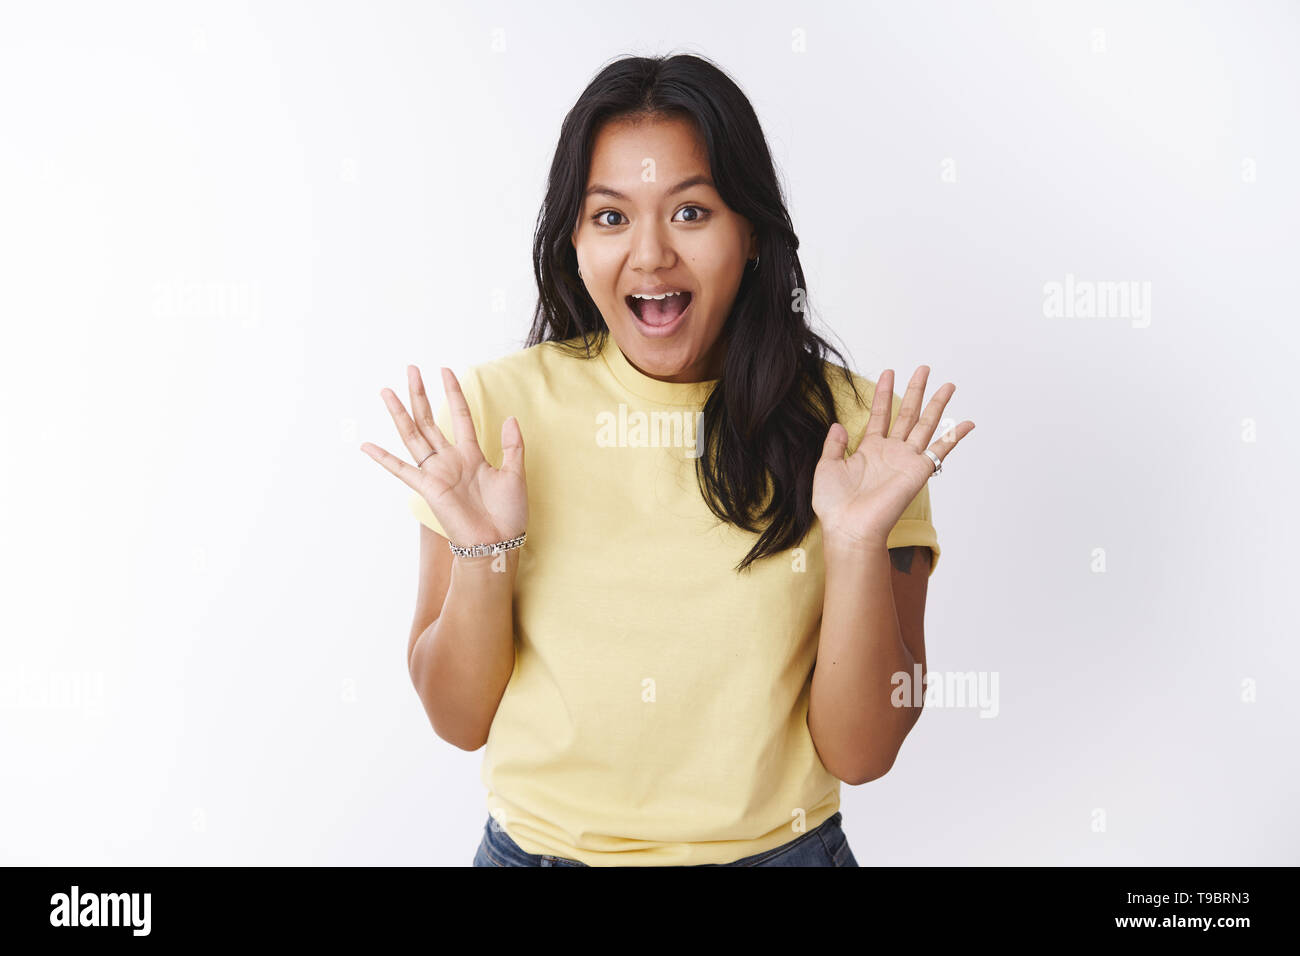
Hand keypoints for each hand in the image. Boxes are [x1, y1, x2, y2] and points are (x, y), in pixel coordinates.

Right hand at [361, 365, 526, 546]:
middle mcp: (450, 460)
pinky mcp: (428, 488)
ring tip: (387, 392)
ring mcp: (437, 473)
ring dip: (400, 413)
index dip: (453, 393)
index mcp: (472, 454)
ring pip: (414, 436)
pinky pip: (402, 471)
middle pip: (430, 420)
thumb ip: (512, 446)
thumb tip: (511, 417)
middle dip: (420, 394)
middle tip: (410, 368)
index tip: (445, 370)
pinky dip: (384, 459)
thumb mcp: (516, 473)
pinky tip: (367, 445)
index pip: (460, 415)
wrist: (499, 542)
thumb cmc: (509, 513)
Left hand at [812, 366, 973, 548]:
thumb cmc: (835, 504)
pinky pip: (941, 449)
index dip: (884, 393)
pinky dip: (955, 435)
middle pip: (907, 414)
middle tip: (924, 368)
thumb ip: (833, 445)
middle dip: (916, 390)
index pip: (880, 414)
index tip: (889, 372)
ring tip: (947, 384)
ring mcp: (906, 460)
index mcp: (869, 450)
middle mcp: (891, 452)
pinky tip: (967, 422)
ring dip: (937, 404)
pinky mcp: (918, 470)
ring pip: (926, 424)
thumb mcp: (826, 467)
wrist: (849, 527)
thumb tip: (837, 424)